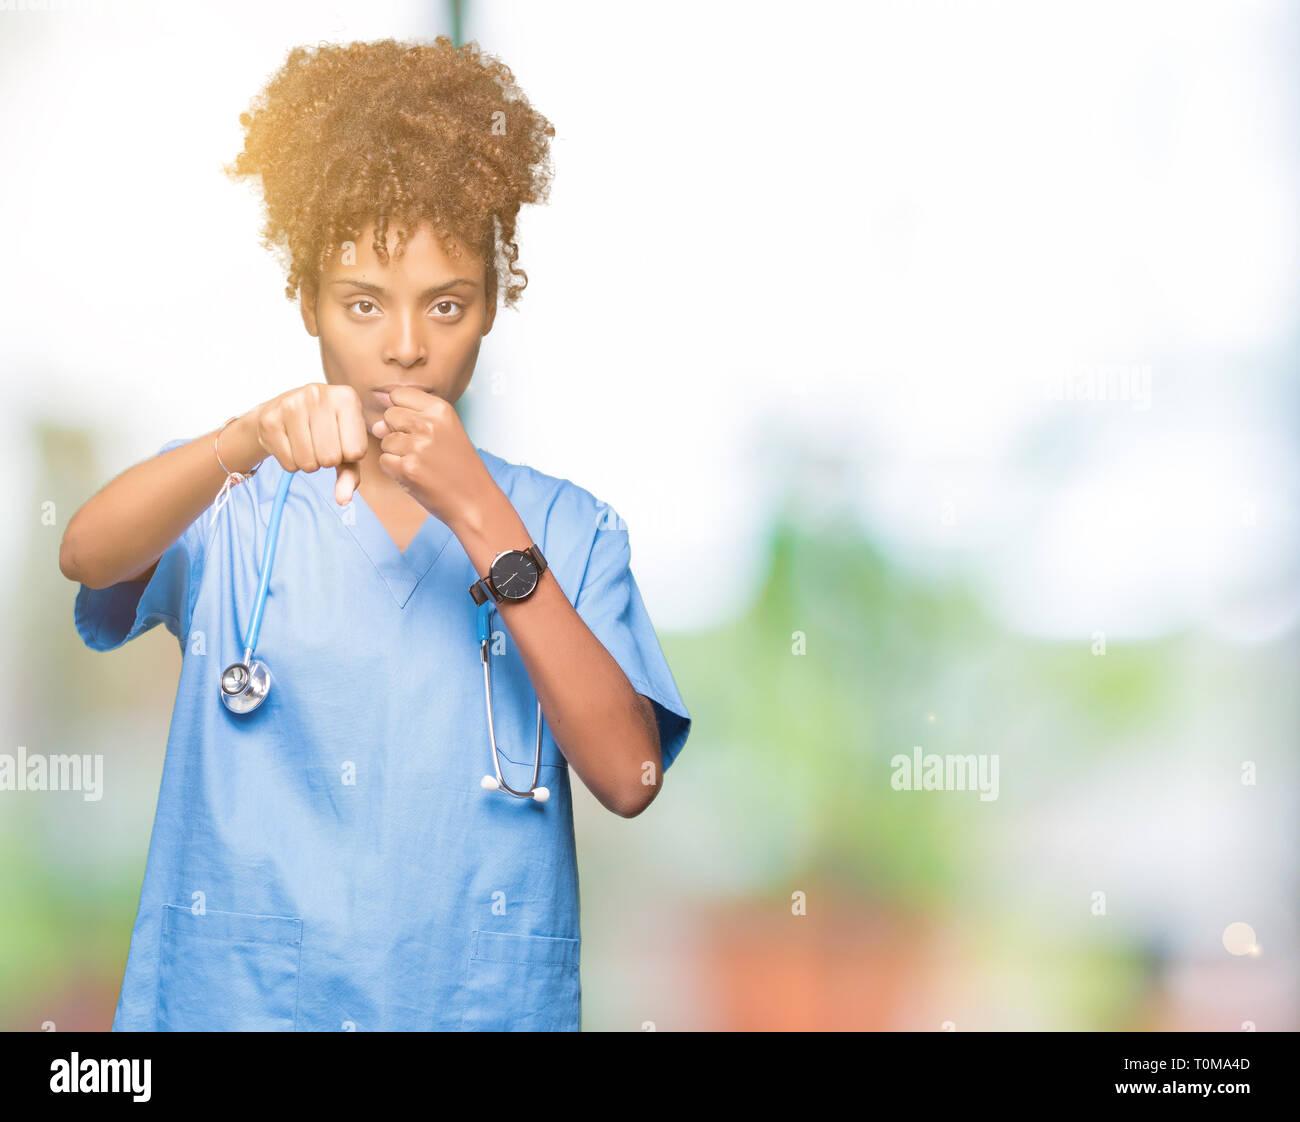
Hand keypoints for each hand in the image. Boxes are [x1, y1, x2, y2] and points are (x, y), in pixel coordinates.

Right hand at [253, 383, 368, 504]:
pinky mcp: (269, 420)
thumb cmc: (323, 429)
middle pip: (331, 458)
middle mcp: (319, 395)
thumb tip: (343, 500)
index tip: (339, 441)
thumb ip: (350, 475)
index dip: (347, 456)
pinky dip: (291, 463)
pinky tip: (290, 444)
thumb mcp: (345, 447)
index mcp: (346, 397)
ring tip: (306, 444)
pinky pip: (288, 464)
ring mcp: (291, 404)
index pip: (356, 452)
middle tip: (319, 444)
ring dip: (309, 463)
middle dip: (327, 461)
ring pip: (309, 463)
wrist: (281, 411)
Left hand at [371, 387, 493, 527]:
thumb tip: (376, 425)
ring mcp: (417, 446)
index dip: (402, 411)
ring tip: (422, 464)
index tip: (417, 427)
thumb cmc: (460, 468)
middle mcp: (428, 424)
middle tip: (422, 449)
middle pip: (389, 416)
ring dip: (396, 453)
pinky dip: (395, 471)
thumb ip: (412, 420)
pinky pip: (384, 461)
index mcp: (441, 409)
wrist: (474, 501)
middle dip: (397, 432)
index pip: (399, 395)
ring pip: (384, 440)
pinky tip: (415, 475)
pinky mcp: (407, 468)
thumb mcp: (446, 433)